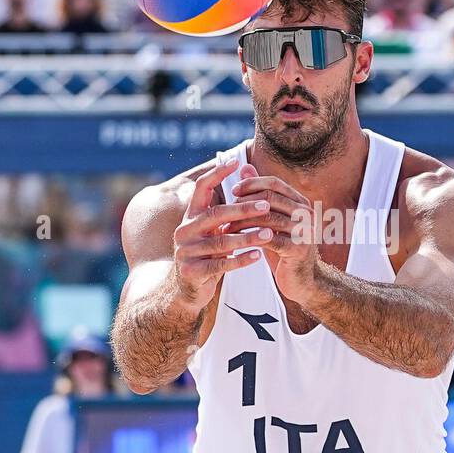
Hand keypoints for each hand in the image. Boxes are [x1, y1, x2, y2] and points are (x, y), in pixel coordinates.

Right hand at [171, 158, 273, 312]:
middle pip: (215, 214)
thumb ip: (224, 213)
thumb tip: (241, 182)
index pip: (201, 188)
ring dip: (247, 238)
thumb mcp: (212, 233)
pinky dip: (241, 260)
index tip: (236, 162)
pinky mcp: (191, 272)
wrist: (186, 290)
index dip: (217, 174)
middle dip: (242, 210)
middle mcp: (184, 230)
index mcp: (190, 217)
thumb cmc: (207, 255)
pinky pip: (220, 264)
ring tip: (269, 234)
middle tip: (266, 206)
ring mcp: (186, 252)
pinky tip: (258, 256)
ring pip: (221, 241)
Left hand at [230, 166, 320, 304]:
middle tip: (226, 210)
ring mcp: (305, 230)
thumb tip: (244, 166)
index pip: (275, 183)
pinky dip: (250, 239)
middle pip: (271, 198)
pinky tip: (236, 242)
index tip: (233, 191)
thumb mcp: (272, 219)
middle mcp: (307, 213)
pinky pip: (269, 239)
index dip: (253, 184)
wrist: (302, 280)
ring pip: (268, 218)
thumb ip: (260, 194)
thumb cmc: (284, 247)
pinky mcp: (298, 249)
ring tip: (226, 227)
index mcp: (301, 202)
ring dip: (243, 222)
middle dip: (245, 202)